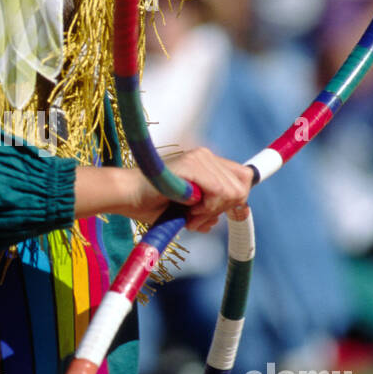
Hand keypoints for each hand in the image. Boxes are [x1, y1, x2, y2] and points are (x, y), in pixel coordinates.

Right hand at [130, 146, 252, 231]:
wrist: (128, 197)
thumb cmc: (153, 204)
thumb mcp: (190, 210)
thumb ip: (210, 209)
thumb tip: (230, 215)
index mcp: (207, 163)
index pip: (244, 178)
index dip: (237, 200)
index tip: (222, 214)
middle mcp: (206, 156)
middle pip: (242, 187)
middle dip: (223, 210)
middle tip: (197, 217)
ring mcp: (200, 158)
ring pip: (232, 192)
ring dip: (212, 212)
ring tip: (189, 215)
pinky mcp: (193, 164)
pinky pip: (219, 192)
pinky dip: (206, 208)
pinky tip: (188, 209)